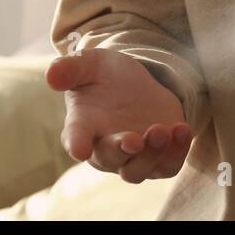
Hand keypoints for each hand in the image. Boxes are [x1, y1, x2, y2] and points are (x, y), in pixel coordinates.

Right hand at [45, 47, 193, 182]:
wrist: (136, 83)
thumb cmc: (104, 76)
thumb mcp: (90, 64)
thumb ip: (72, 68)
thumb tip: (52, 75)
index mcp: (82, 126)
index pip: (75, 139)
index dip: (77, 144)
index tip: (80, 149)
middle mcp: (104, 148)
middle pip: (110, 160)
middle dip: (123, 150)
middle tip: (136, 138)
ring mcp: (133, 156)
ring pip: (138, 171)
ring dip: (151, 155)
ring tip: (163, 130)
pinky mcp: (160, 156)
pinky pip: (167, 166)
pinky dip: (177, 153)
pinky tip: (182, 129)